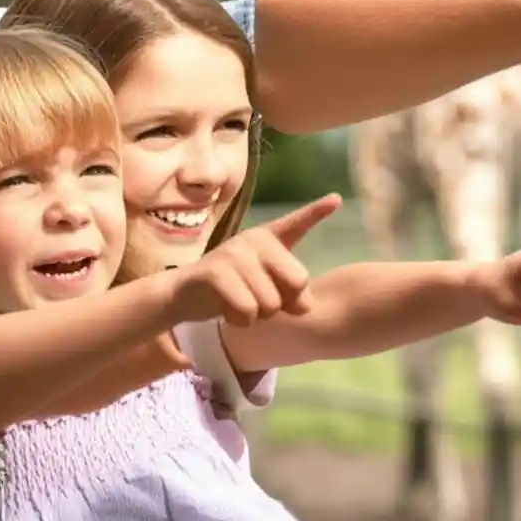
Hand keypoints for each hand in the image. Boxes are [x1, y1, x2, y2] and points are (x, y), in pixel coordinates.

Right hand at [170, 193, 340, 325]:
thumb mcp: (267, 289)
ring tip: (240, 302)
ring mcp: (234, 253)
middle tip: (258, 298)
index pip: (297, 223)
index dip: (316, 212)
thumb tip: (305, 306)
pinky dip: (242, 320)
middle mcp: (253, 239)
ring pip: (271, 302)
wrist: (185, 295)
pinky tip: (227, 312)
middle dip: (282, 302)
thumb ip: (293, 294)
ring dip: (258, 315)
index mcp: (269, 238)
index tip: (335, 200)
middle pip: (297, 281)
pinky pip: (248, 309)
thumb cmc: (232, 290)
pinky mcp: (215, 272)